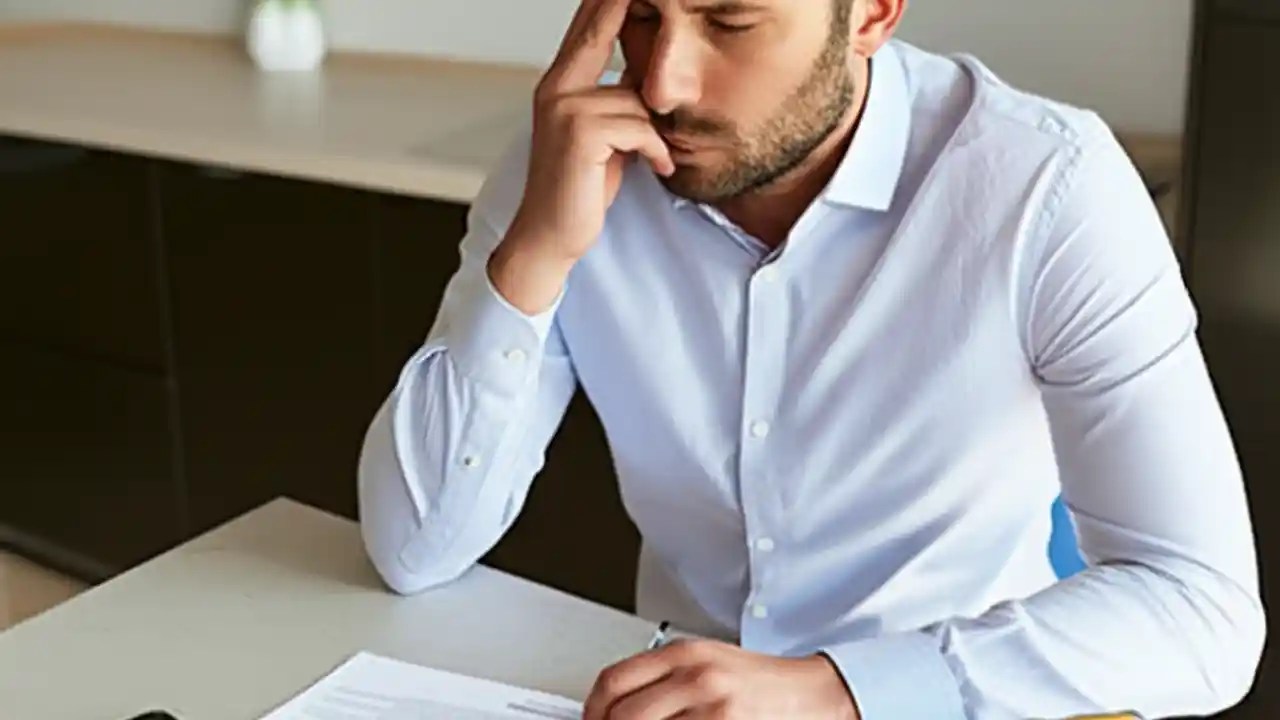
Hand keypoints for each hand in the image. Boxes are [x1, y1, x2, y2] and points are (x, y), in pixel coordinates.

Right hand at [508, 0, 673, 263]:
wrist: (552, 236)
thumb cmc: (583, 187)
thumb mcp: (605, 134)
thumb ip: (620, 97)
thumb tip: (651, 67)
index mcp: (559, 85)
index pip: (587, 27)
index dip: (606, 2)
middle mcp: (556, 90)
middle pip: (600, 32)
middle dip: (622, 7)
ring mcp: (565, 109)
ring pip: (637, 98)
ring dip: (654, 132)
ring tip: (655, 157)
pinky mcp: (580, 134)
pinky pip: (640, 127)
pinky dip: (655, 150)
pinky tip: (656, 168)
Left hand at [582, 639, 859, 719]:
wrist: (811, 693)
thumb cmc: (759, 683)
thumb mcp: (706, 663)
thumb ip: (663, 678)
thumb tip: (617, 706)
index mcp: (684, 653)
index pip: (613, 681)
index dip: (592, 710)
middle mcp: (695, 677)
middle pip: (623, 714)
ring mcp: (713, 708)